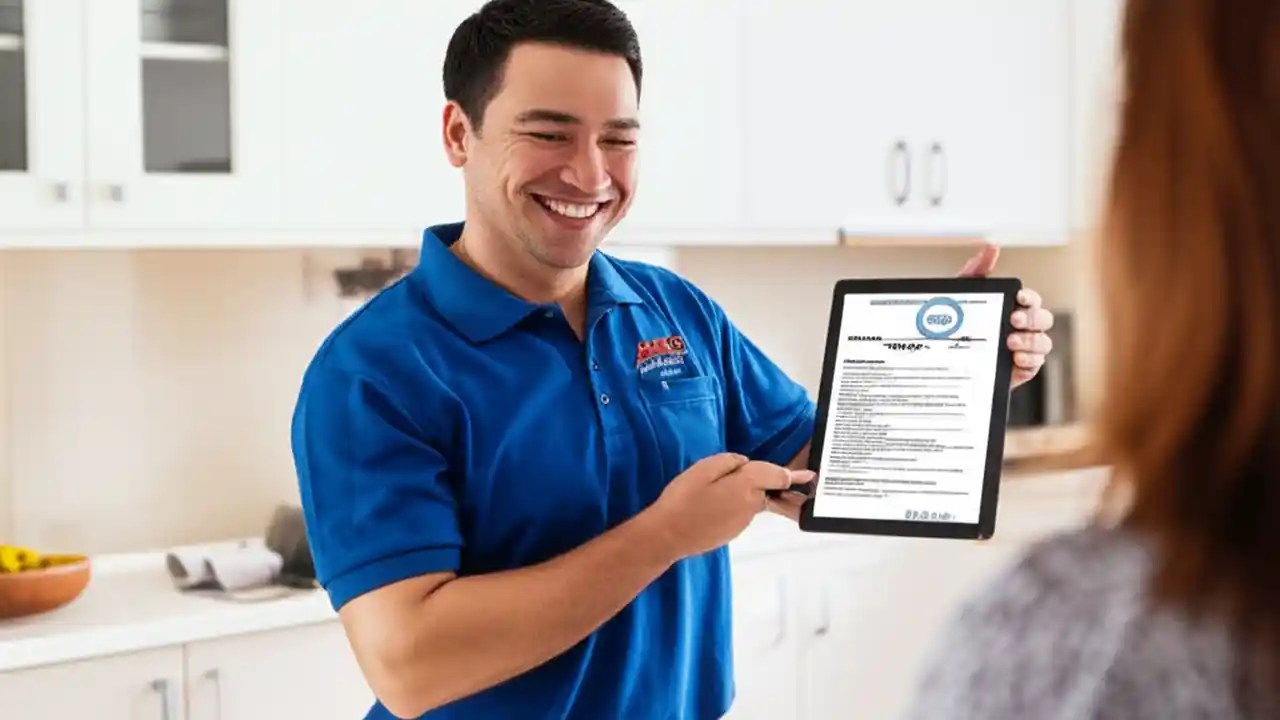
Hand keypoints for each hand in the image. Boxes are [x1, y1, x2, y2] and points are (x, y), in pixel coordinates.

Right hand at [647, 454, 815, 558]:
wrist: (667, 535)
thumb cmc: (682, 499)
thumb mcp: (703, 468)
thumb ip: (730, 461)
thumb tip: (745, 463)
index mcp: (747, 487)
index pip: (777, 476)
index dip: (794, 474)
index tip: (811, 475)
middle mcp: (751, 506)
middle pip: (763, 488)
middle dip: (755, 480)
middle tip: (731, 475)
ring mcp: (742, 522)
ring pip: (750, 500)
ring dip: (740, 493)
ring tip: (708, 491)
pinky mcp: (732, 532)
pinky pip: (739, 512)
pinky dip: (730, 506)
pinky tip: (707, 505)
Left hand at [956, 244, 1054, 389]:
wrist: (941, 357)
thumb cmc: (956, 323)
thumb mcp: (961, 296)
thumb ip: (976, 270)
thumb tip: (992, 247)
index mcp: (1013, 307)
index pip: (1031, 300)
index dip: (1030, 298)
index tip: (1019, 297)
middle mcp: (1023, 327)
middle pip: (1043, 320)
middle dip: (1033, 318)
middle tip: (1013, 319)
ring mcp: (1023, 349)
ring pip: (1044, 343)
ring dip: (1032, 341)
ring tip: (1011, 342)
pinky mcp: (1019, 370)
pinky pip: (1036, 366)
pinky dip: (1030, 361)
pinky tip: (1016, 359)